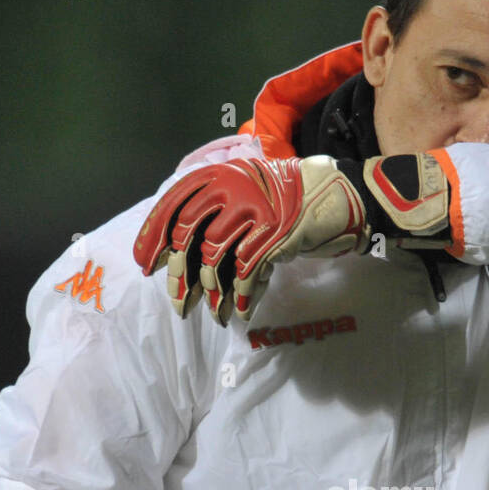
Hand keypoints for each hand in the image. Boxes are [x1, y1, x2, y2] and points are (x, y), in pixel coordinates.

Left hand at [133, 152, 450, 323]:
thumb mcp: (250, 195)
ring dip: (210, 293)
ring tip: (212, 314)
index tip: (145, 265)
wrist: (343, 195)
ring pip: (214, 257)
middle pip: (188, 234)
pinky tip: (241, 313)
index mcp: (222, 174)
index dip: (153, 235)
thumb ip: (218, 213)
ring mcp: (256, 210)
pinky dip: (242, 296)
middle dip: (178, 275)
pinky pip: (248, 270)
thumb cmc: (293, 201)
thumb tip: (179, 252)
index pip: (173, 203)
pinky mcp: (277, 233)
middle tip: (178, 304)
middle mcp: (233, 187)